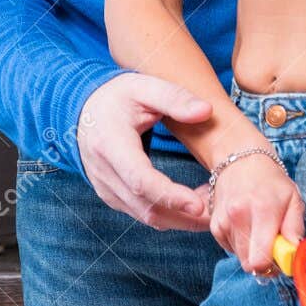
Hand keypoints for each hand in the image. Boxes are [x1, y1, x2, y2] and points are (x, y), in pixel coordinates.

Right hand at [76, 73, 213, 230]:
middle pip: (146, 206)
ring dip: (181, 218)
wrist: (85, 112)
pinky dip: (171, 215)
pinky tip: (193, 204)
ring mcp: (107, 189)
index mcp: (110, 143)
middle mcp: (104, 173)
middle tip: (220, 209)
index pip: (140, 179)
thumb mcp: (144, 87)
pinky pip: (144, 214)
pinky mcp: (113, 197)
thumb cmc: (117, 97)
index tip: (199, 205)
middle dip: (185, 215)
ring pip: (147, 216)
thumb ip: (175, 98)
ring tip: (213, 206)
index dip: (170, 195)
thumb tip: (205, 111)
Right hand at [209, 153, 304, 273]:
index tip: (281, 258)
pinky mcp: (214, 226)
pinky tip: (247, 227)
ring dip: (252, 252)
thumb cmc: (271, 181)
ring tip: (259, 231)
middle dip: (264, 263)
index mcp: (262, 211)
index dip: (273, 267)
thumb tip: (293, 252)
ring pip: (240, 258)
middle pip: (249, 264)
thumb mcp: (293, 198)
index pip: (260, 260)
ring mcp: (223, 222)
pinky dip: (240, 244)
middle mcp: (238, 218)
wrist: (241, 160)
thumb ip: (295, 227)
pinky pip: (230, 249)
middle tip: (273, 247)